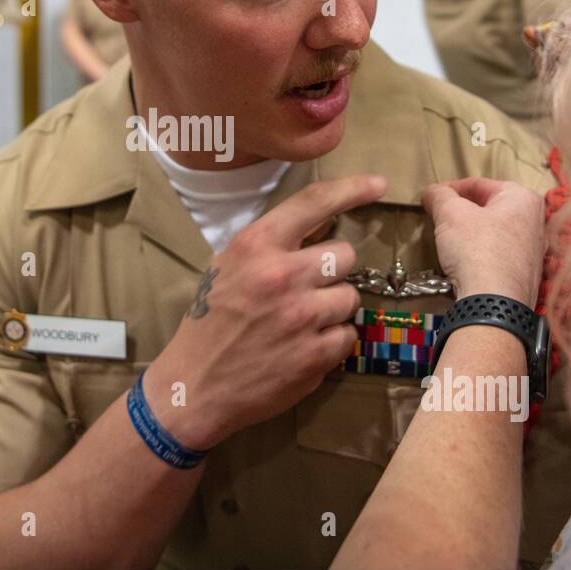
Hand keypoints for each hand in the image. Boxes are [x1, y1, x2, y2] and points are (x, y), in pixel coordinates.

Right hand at [145, 174, 386, 449]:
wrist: (193, 385)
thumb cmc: (208, 323)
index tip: (377, 184)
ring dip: (333, 308)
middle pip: (345, 254)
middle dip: (333, 271)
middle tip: (309, 288)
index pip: (314, 203)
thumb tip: (318, 229)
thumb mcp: (227, 268)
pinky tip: (303, 348)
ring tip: (302, 323)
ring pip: (350, 297)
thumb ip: (270, 247)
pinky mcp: (315, 354)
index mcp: (256, 246)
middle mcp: (283, 274)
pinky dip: (331, 342)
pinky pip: (347, 335)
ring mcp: (302, 316)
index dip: (352, 189)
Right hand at [421, 178, 543, 308]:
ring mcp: (534, 252)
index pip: (479, 184)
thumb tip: (431, 191)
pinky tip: (466, 263)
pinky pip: (499, 256)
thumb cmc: (477, 251)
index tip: (432, 197)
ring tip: (450, 240)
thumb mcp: (450, 214)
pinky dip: (482, 254)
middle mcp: (536, 222)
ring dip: (472, 233)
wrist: (493, 303)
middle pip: (490, 208)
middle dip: (463, 211)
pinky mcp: (526, 275)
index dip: (450, 188)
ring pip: (495, 232)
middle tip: (440, 217)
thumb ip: (439, 196)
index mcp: (523, 199)